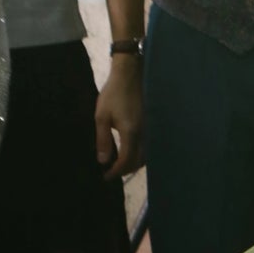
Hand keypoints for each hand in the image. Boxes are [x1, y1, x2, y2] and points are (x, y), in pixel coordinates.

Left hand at [93, 55, 144, 178]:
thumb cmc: (113, 94)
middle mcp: (144, 134)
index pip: (126, 160)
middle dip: (125, 170)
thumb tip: (102, 161)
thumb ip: (102, 140)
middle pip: (139, 161)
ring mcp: (150, 129)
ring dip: (134, 163)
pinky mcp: (152, 124)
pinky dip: (140, 154)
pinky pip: (148, 146)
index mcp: (131, 133)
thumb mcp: (101, 117)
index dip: (116, 171)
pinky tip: (131, 152)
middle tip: (111, 173)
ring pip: (146, 155)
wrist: (131, 75)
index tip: (105, 176)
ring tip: (120, 165)